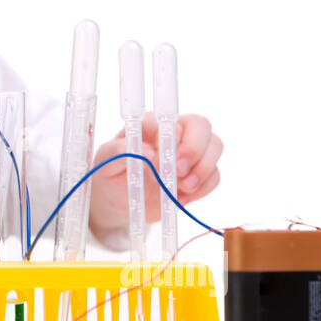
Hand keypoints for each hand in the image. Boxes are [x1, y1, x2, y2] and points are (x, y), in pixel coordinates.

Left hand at [88, 112, 221, 237]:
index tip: (160, 160)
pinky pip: (215, 175)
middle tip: (179, 172)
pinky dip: (203, 188)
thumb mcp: (105, 161)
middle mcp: (174, 134)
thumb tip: (148, 151)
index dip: (173, 138)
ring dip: (203, 169)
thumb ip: (120, 152)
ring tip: (183, 187)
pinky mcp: (197, 175)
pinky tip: (181, 198)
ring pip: (215, 147)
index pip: (171, 119)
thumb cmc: (110, 174)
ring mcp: (190, 153)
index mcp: (150, 124)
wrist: (117, 202)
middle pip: (202, 125)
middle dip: (195, 149)